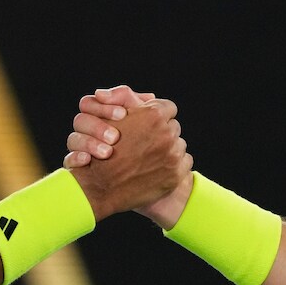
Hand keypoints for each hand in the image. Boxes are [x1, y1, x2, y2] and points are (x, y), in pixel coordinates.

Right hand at [63, 85, 153, 167]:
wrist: (150, 190)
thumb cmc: (150, 152)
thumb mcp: (150, 128)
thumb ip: (149, 111)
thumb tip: (149, 97)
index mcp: (101, 118)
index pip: (90, 104)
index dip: (104, 106)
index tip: (122, 114)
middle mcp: (89, 132)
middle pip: (80, 119)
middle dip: (98, 126)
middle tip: (115, 137)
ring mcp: (82, 151)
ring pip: (73, 139)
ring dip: (89, 142)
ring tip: (107, 152)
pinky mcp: (79, 171)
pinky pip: (68, 161)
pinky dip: (76, 159)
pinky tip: (87, 160)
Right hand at [67, 97, 190, 220]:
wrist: (101, 187)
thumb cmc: (102, 149)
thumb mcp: (111, 117)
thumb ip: (129, 100)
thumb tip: (151, 98)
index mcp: (153, 116)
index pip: (168, 108)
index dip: (157, 116)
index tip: (149, 124)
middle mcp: (166, 133)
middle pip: (173, 127)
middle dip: (162, 133)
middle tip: (146, 144)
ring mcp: (173, 154)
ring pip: (179, 145)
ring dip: (168, 149)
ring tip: (149, 158)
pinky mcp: (176, 173)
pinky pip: (184, 162)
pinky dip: (173, 165)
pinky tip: (156, 169)